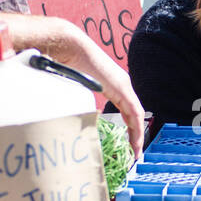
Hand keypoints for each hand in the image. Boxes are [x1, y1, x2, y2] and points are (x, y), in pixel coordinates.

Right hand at [59, 30, 145, 159]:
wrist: (69, 48)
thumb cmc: (65, 63)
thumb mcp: (72, 88)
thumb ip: (76, 101)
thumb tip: (64, 116)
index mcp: (111, 84)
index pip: (125, 109)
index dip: (127, 127)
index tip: (125, 143)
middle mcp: (121, 84)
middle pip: (132, 114)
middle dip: (134, 134)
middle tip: (132, 152)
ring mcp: (123, 86)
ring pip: (135, 116)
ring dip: (136, 135)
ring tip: (135, 153)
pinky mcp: (122, 89)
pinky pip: (134, 114)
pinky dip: (136, 130)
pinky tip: (134, 143)